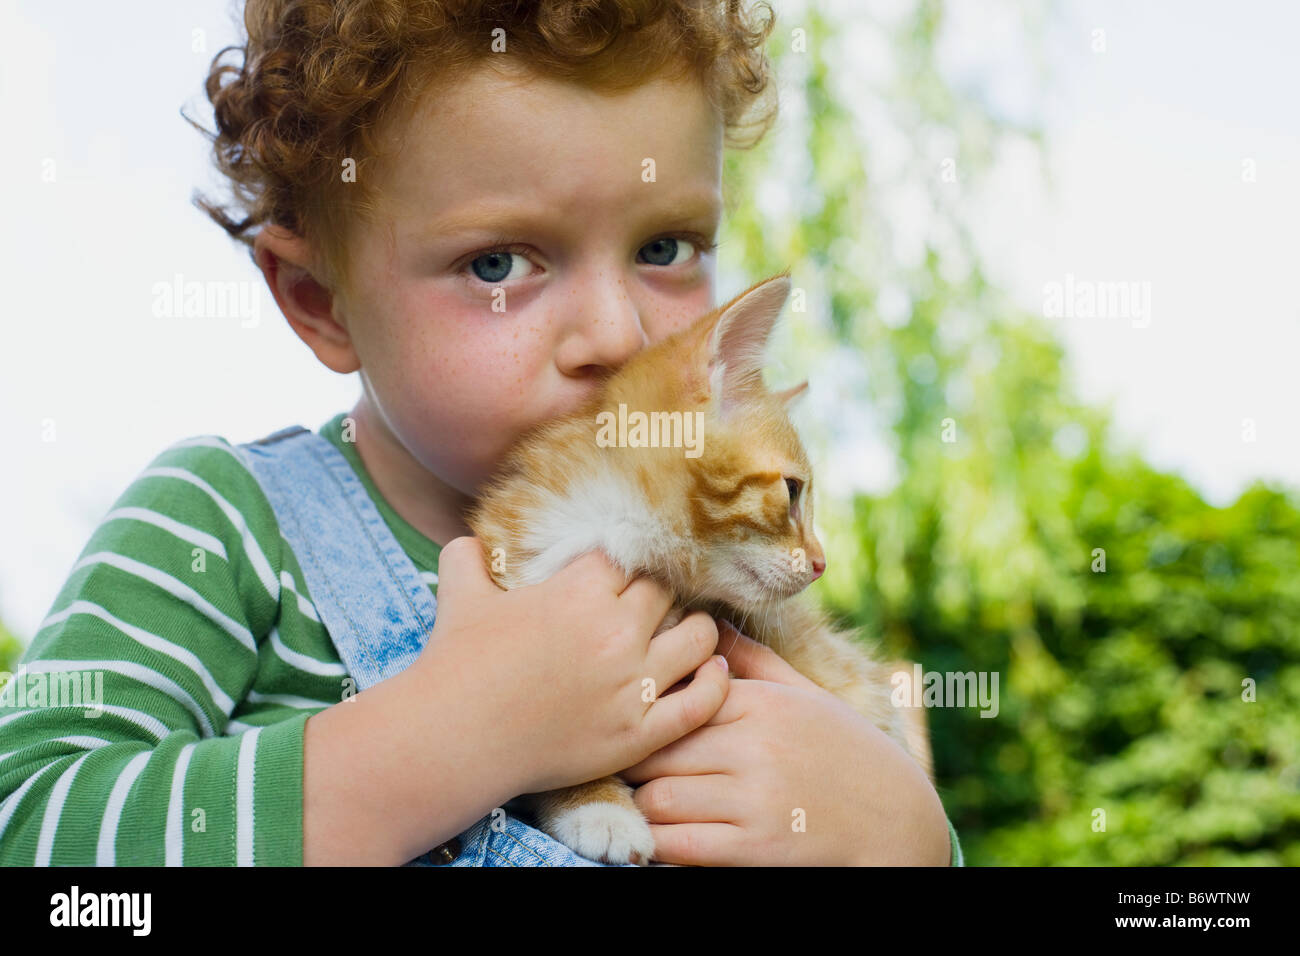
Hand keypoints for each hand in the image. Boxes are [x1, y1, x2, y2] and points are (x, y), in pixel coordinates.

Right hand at [411, 537, 730, 796]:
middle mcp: (615, 632)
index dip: (628, 563)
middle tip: (657, 603)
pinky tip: (714, 671)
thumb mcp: (460, 594)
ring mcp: (631, 685)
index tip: (626, 573)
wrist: (451, 741)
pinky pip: (702, 702)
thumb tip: (475, 537)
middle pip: (668, 593)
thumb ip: (470, 555)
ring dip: (698, 630)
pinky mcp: (638, 734)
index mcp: (579, 591)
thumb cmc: (454, 665)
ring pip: (699, 639)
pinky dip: (716, 682)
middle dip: (662, 593)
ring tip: (690, 631)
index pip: (631, 558)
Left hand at [622, 621, 950, 864]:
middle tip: (623, 766)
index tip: (632, 721)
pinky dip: (657, 842)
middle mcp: (755, 747)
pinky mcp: (757, 848)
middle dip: (635, 760)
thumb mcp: (807, 695)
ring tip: (639, 801)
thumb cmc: (848, 751)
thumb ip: (755, 660)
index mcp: (762, 704)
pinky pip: (679, 844)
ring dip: (642, 803)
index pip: (676, 700)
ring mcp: (755, 799)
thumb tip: (710, 624)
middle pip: (657, 750)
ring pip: (658, 798)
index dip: (646, 714)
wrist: (899, 821)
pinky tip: (658, 836)